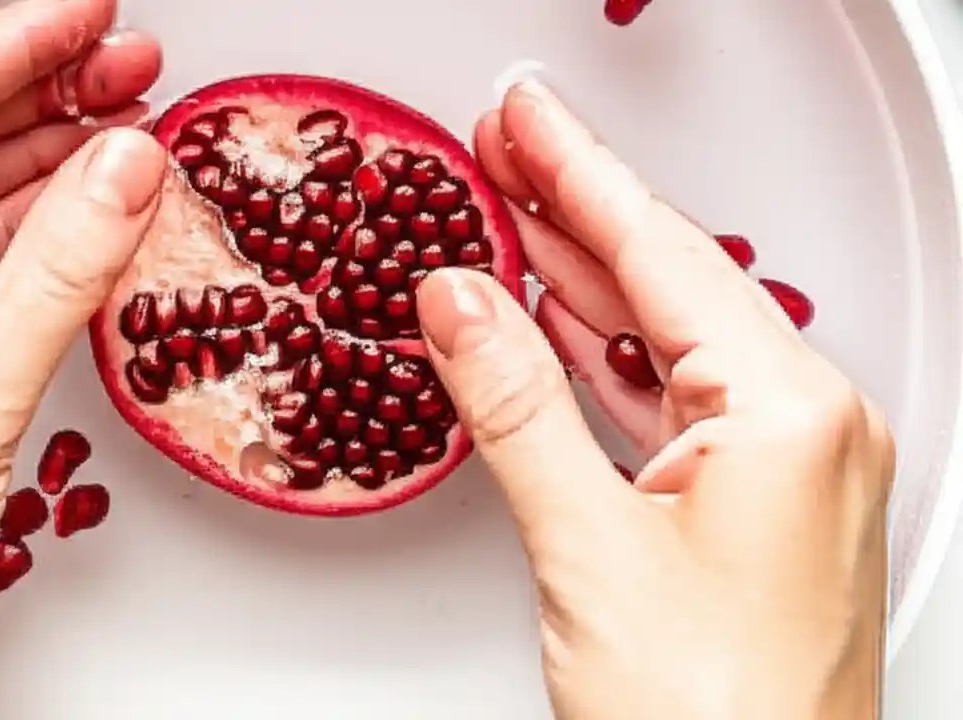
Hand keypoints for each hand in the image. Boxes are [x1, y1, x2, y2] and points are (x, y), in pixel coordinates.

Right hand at [416, 80, 892, 718]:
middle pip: (666, 281)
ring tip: (507, 216)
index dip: (577, 172)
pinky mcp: (752, 503)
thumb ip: (515, 407)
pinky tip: (553, 321)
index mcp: (792, 414)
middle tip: (499, 149)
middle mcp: (807, 426)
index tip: (522, 117)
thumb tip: (458, 300)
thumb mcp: (586, 547)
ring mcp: (784, 465)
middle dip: (573, 211)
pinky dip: (602, 358)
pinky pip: (668, 399)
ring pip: (664, 339)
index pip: (660, 253)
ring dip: (581, 280)